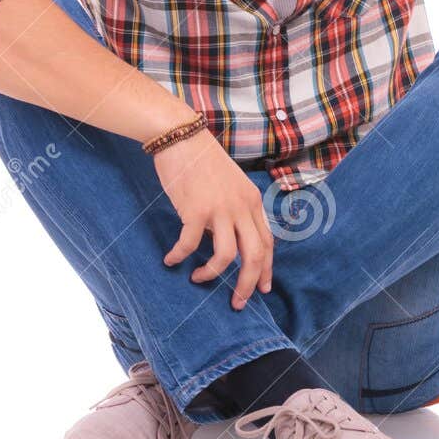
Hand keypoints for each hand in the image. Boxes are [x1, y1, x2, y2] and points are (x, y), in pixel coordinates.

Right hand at [154, 129, 274, 310]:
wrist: (181, 136)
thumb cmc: (202, 161)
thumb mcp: (230, 185)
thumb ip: (234, 211)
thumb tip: (228, 239)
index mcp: (252, 202)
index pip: (268, 243)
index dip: (266, 269)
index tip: (262, 289)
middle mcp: (241, 207)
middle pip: (254, 255)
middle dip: (247, 284)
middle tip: (237, 303)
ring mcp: (220, 208)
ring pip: (226, 256)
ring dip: (211, 274)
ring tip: (197, 279)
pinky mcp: (195, 209)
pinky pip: (190, 244)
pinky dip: (180, 256)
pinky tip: (171, 261)